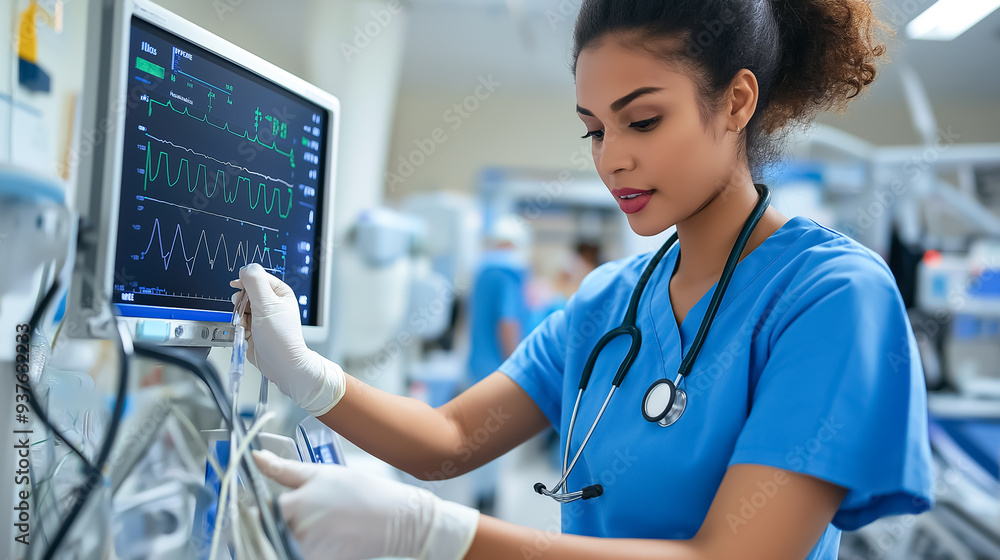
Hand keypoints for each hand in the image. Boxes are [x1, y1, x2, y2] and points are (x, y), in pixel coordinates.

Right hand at [230, 263, 344, 415]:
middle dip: (241, 302)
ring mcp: (263, 316)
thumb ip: (255, 283)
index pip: (258, 277)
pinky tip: (245, 332)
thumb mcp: (267, 305)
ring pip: (241, 307)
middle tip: (245, 311)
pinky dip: (239, 326)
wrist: (281, 365)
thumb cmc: (281, 338)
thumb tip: (247, 268)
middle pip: (247, 292)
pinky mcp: (254, 328)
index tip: (237, 287)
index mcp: (280, 293)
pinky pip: (239, 321)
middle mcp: (272, 303)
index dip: (246, 282)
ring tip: (247, 324)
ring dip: (239, 315)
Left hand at [253, 450, 479, 559]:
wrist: (395, 519)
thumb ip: (284, 468)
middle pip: (267, 531)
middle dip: (272, 524)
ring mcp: (307, 551)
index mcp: (292, 506)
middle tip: (294, 514)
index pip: (257, 510)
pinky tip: (321, 536)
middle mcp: (295, 532)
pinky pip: (298, 554)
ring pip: (281, 544)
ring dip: (286, 536)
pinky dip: (301, 547)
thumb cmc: (362, 492)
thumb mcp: (322, 473)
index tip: (263, 505)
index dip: (258, 507)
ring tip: (312, 524)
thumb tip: (256, 457)